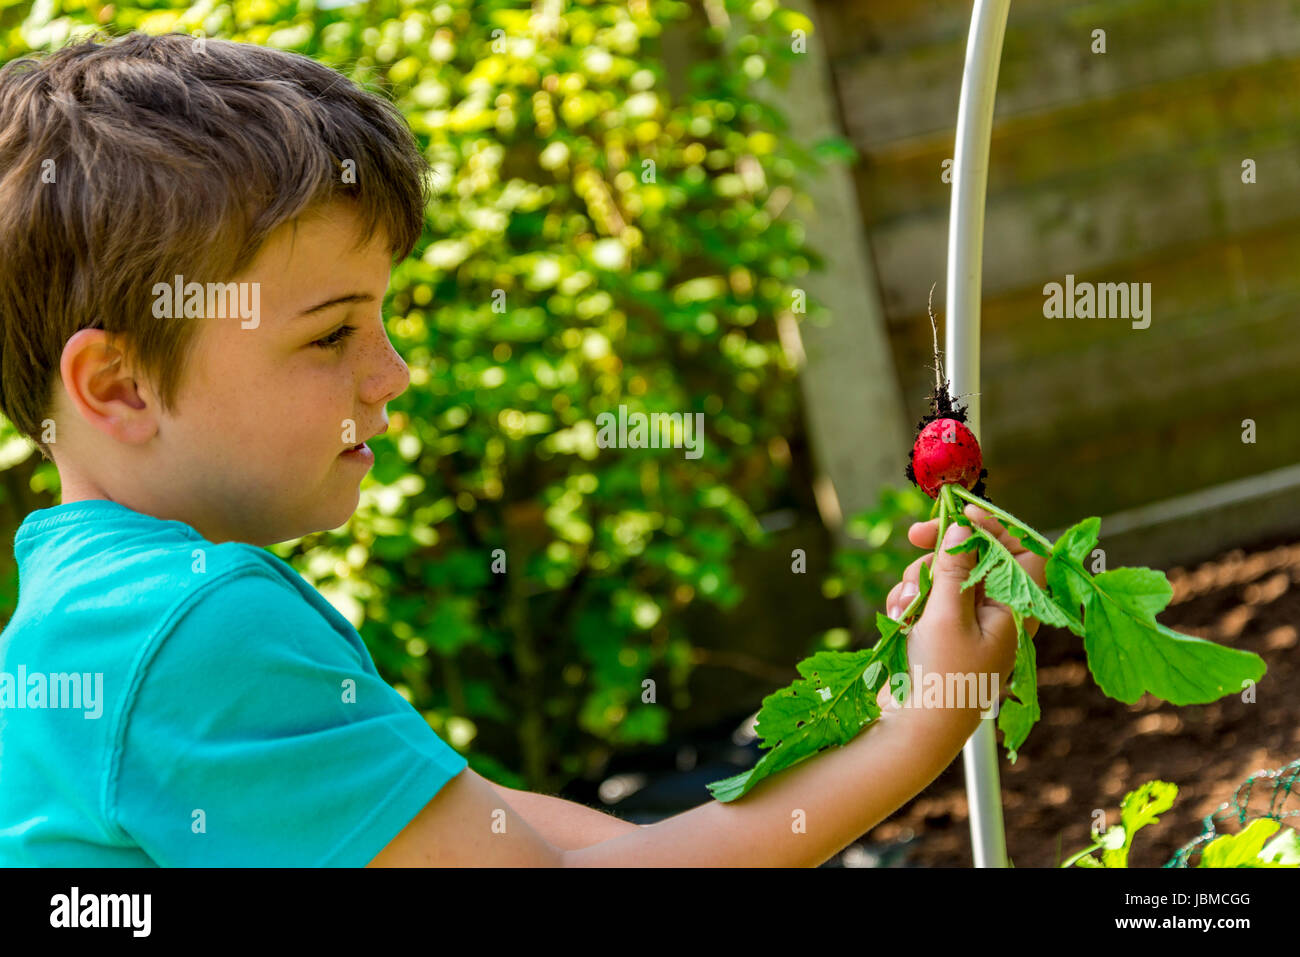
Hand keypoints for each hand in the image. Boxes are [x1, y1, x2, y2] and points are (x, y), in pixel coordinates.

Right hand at [878, 502, 1047, 721]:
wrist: (914, 732)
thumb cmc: (942, 678)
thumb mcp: (947, 616)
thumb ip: (955, 567)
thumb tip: (964, 526)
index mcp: (1014, 613)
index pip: (1022, 555)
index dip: (996, 528)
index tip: (962, 513)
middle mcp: (994, 617)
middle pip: (974, 560)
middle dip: (941, 551)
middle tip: (914, 536)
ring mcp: (965, 627)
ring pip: (943, 578)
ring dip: (918, 581)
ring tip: (905, 606)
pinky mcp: (938, 635)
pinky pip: (925, 601)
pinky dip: (908, 603)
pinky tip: (899, 620)